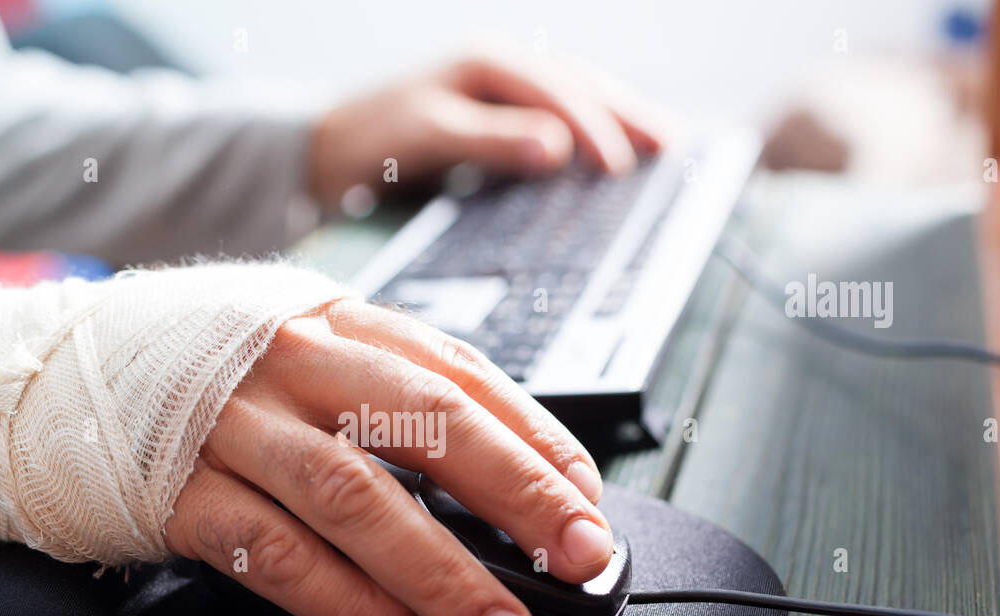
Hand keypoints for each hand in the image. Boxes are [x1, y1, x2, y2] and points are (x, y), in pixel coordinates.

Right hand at [163, 300, 612, 615]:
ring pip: (357, 497)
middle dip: (518, 495)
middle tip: (582, 557)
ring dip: (441, 572)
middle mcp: (289, 360)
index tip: (587, 499)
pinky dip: (347, 602)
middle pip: (426, 424)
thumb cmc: (189, 372)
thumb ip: (378, 392)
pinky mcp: (176, 490)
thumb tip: (496, 477)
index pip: (459, 374)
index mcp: (332, 321)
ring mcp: (230, 424)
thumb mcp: (293, 348)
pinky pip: (275, 554)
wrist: (42, 375)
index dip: (535, 438)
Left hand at [309, 52, 662, 206]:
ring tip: (663, 147)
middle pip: (581, 87)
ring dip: (617, 122)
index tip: (627, 167)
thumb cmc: (369, 140)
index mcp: (487, 64)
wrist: (324, 149)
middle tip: (675, 147)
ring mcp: (499, 93)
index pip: (560, 93)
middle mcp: (499, 70)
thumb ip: (490, 138)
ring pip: (573, 101)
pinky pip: (554, 122)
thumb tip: (559, 147)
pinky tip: (607, 159)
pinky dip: (588, 138)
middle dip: (628, 115)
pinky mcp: (495, 120)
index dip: (598, 128)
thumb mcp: (428, 135)